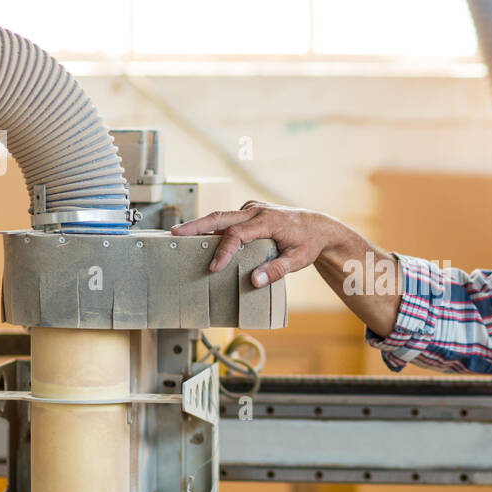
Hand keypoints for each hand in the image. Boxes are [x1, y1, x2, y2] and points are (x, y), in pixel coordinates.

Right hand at [170, 201, 340, 287]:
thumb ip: (276, 270)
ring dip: (200, 226)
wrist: (317, 227)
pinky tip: (200, 240)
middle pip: (220, 217)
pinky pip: (227, 220)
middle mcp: (256, 211)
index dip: (224, 250)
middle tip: (174, 233)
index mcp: (267, 221)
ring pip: (221, 217)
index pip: (238, 234)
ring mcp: (251, 209)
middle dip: (195, 225)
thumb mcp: (297, 260)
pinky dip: (212, 228)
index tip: (214, 267)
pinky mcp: (248, 212)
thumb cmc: (308, 243)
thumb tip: (254, 281)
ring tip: (179, 237)